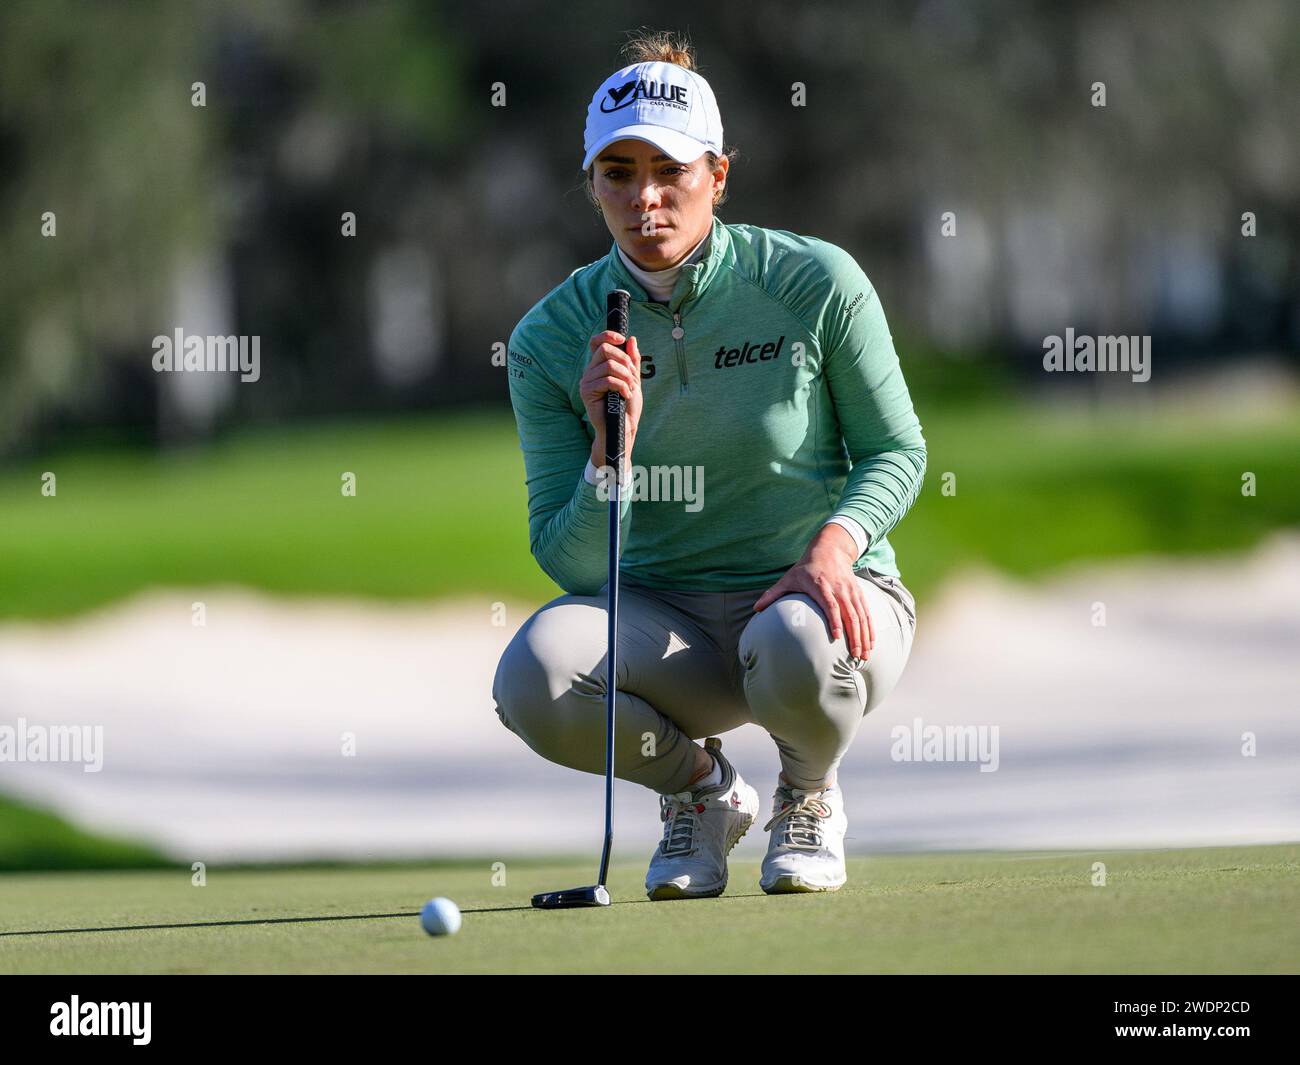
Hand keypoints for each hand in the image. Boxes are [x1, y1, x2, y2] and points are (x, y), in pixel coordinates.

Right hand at [581, 330, 642, 469]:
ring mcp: (586, 382)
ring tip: (630, 388)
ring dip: (626, 376)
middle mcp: (590, 371)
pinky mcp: (586, 392)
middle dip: (624, 360)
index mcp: (599, 366)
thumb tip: (631, 339)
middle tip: (633, 376)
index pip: (597, 342)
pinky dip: (622, 386)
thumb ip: (632, 360)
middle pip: (604, 349)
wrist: (624, 428)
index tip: (621, 339)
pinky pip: (607, 380)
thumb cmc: (627, 406)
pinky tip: (625, 395)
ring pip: (608, 365)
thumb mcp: (634, 379)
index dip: (608, 336)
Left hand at [752, 529, 873, 661]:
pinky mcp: (858, 593)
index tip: (837, 636)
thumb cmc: (806, 567)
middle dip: (855, 636)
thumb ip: (773, 593)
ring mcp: (850, 591)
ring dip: (864, 636)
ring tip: (864, 656)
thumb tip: (756, 608)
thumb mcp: (788, 578)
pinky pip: (866, 613)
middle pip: (850, 614)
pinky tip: (871, 643)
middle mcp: (839, 589)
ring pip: (861, 615)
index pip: (831, 604)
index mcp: (821, 585)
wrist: (830, 549)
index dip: (835, 620)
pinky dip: (870, 628)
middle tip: (855, 656)